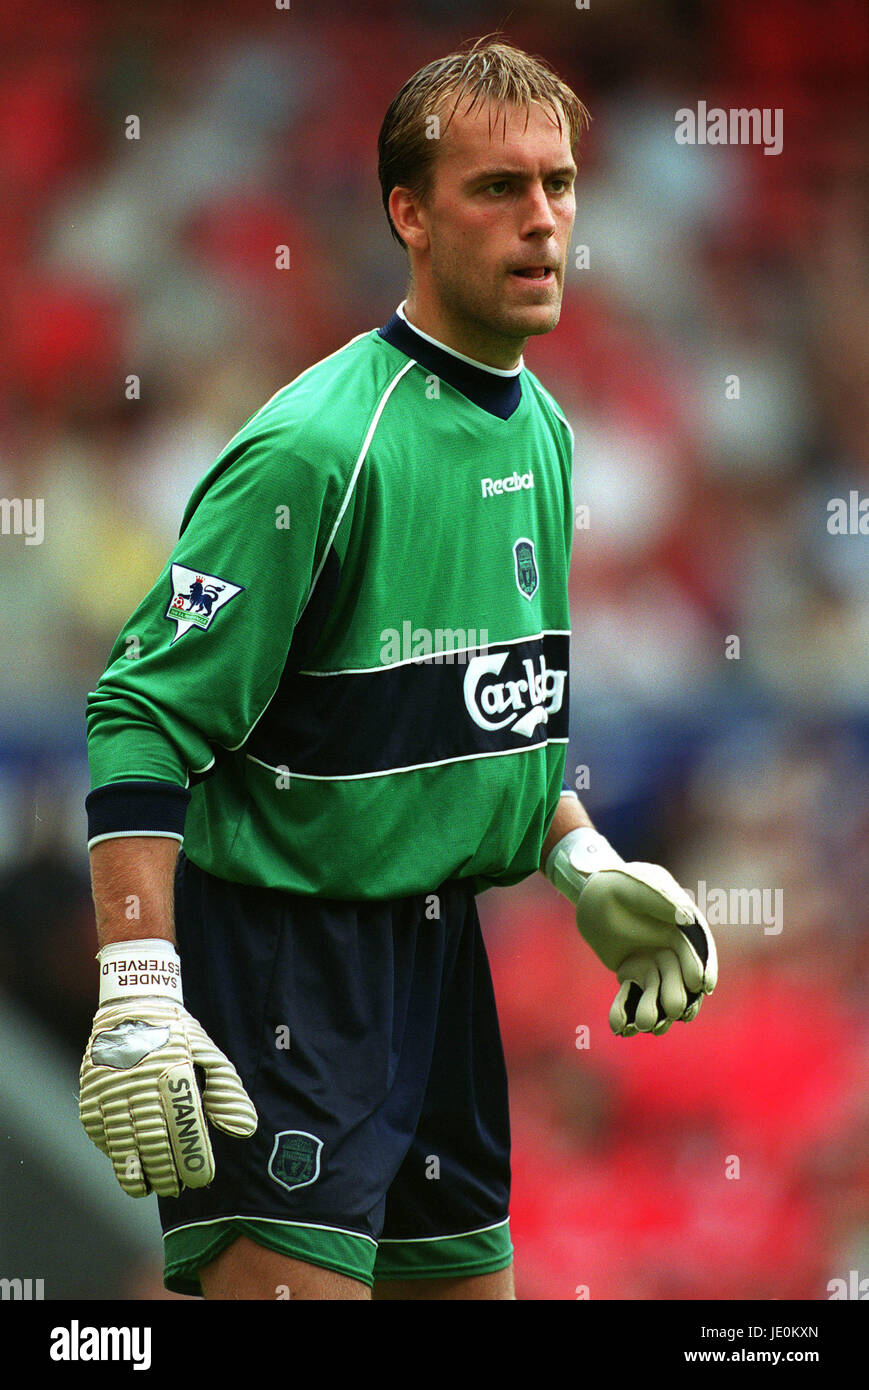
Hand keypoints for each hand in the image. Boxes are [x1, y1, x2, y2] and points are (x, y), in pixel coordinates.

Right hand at [79, 941, 256, 1195]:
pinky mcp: (91, 1094)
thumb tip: (245, 1129)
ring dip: (137, 1173)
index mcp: (176, 1072)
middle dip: (167, 1173)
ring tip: (150, 1188)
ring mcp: (112, 1091)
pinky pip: (102, 1134)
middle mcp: (142, 1083)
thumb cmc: (178, 1034)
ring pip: (124, 1145)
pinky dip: (114, 1153)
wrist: (132, 1004)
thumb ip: (226, 1091)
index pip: (186, 1127)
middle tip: (177, 1188)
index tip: (201, 1178)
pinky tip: (128, 1162)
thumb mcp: (208, 1053)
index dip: (193, 1159)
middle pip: (154, 1143)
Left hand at [574, 861, 716, 1036]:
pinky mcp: (631, 972)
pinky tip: (618, 1026)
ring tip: (644, 1025)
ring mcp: (653, 963)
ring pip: (657, 993)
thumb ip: (662, 900)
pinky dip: (625, 1010)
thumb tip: (687, 918)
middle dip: (678, 997)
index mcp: (683, 928)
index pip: (699, 952)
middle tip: (673, 1012)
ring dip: (652, 1010)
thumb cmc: (621, 882)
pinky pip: (630, 995)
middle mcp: (672, 949)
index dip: (703, 968)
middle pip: (680, 979)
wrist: (593, 891)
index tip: (703, 986)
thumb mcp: (640, 885)